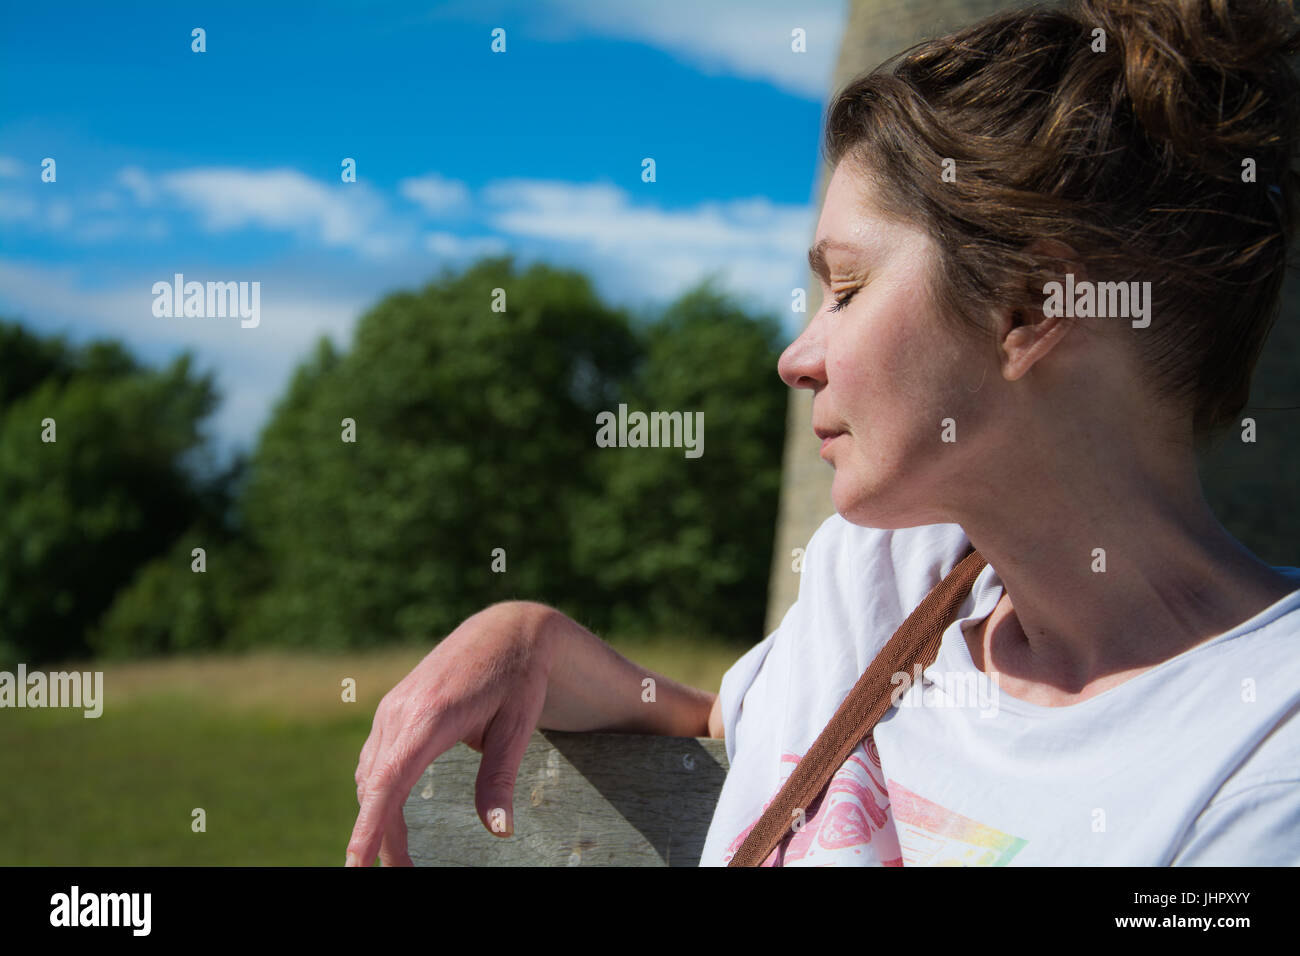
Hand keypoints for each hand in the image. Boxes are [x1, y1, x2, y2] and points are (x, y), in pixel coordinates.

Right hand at [346, 601, 556, 866]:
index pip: (388, 781)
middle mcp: (400, 711)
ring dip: (377, 818)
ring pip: (370, 776)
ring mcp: (392, 708)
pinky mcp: (394, 710)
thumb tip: (499, 833)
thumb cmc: (517, 678)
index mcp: (430, 715)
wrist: (506, 629)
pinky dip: (377, 793)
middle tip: (402, 874)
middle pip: (375, 788)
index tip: (357, 864)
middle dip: (378, 837)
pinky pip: (375, 759)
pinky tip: (390, 817)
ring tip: (397, 858)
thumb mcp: (517, 727)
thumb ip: (500, 779)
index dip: (369, 827)